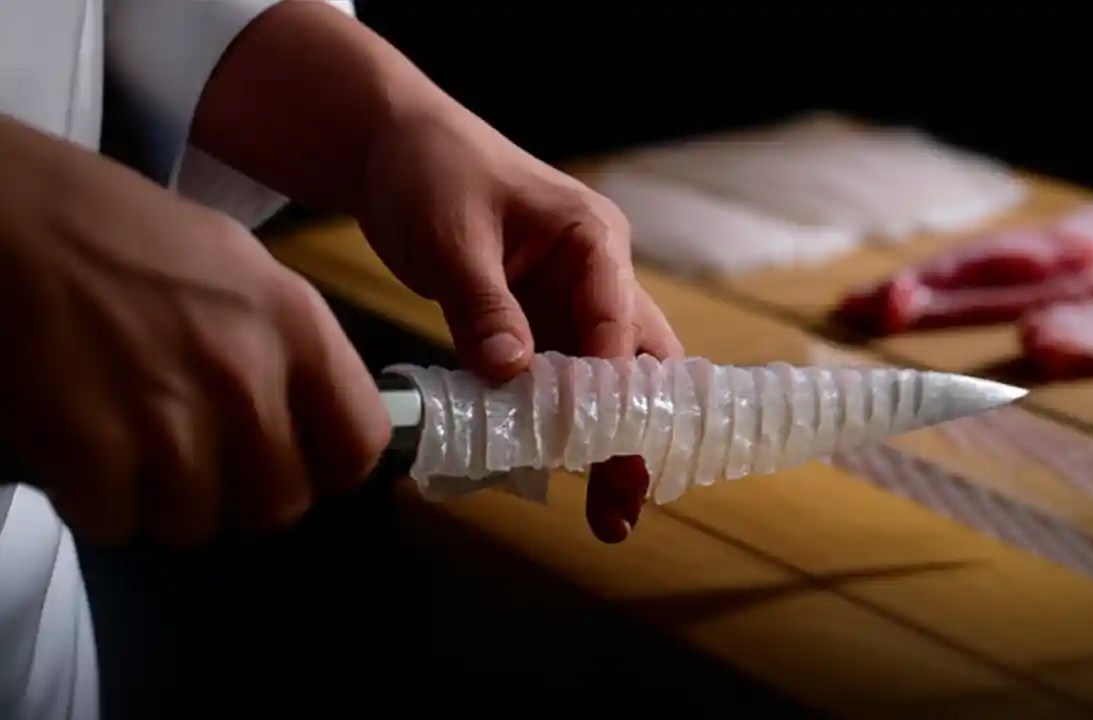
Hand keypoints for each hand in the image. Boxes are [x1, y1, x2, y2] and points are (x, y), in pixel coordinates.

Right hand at [0, 115, 389, 546]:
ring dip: (163, 501)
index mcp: (295, 324)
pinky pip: (115, 523)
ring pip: (196, 523)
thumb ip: (287, 344)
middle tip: (203, 462)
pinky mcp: (91, 450)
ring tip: (134, 447)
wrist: (5, 213)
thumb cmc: (116, 228)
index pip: (359, 443)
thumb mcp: (239, 266)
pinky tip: (84, 451)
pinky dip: (95, 502)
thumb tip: (314, 412)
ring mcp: (169, 417)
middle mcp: (246, 376)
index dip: (331, 467)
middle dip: (240, 495)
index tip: (303, 463)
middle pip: (280, 503)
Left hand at [356, 109, 682, 542]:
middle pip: (636, 363)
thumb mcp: (452, 238)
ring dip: (607, 443)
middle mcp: (598, 274)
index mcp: (593, 238)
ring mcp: (573, 301)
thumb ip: (482, 307)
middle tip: (627, 501)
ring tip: (610, 514)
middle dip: (635, 434)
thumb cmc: (431, 172)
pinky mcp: (541, 322)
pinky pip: (562, 382)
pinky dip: (563, 428)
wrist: (395, 150)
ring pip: (606, 382)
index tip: (594, 444)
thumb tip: (510, 375)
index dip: (610, 387)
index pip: (616, 321)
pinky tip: (561, 474)